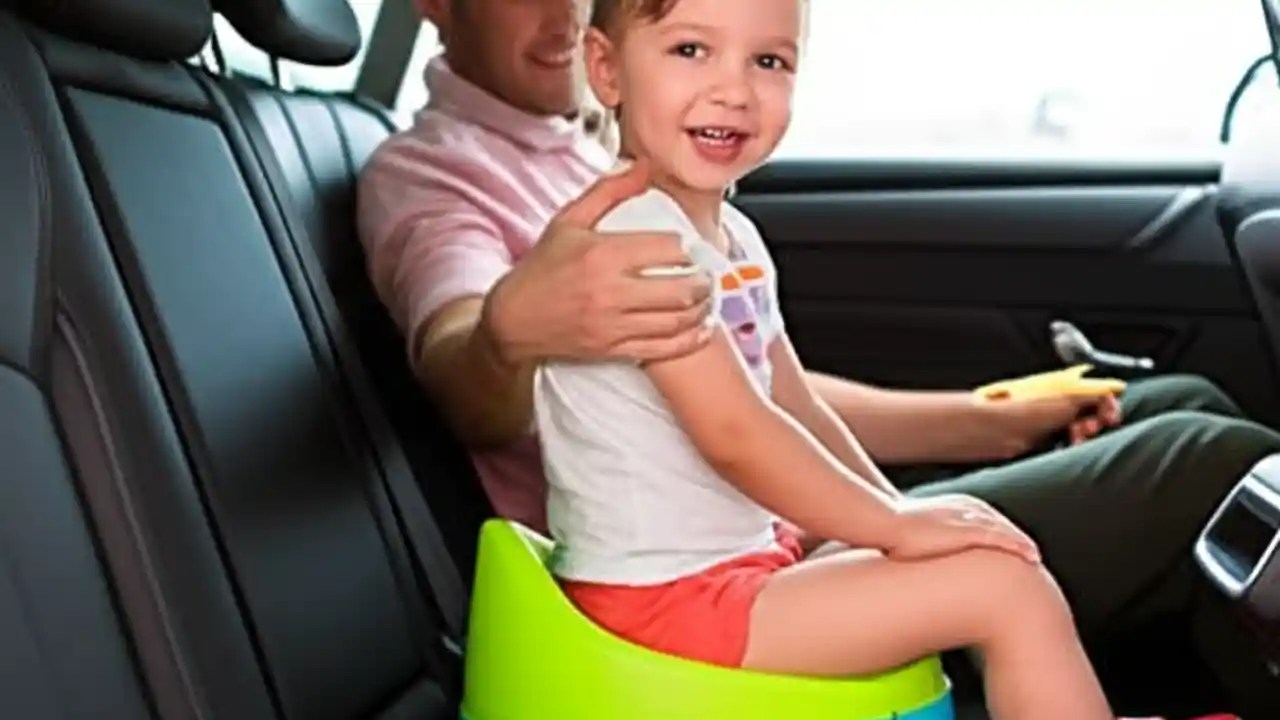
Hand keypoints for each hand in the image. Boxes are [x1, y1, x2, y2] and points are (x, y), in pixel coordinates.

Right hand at [481, 158, 714, 364]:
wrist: (513, 319)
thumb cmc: (542, 268)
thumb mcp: (568, 220)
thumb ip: (609, 190)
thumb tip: (643, 165)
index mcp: (603, 254)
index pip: (668, 248)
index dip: (690, 246)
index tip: (694, 245)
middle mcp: (611, 292)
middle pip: (681, 288)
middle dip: (704, 279)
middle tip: (708, 272)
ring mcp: (614, 325)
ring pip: (678, 320)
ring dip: (702, 307)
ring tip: (707, 295)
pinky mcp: (614, 350)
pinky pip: (665, 349)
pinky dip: (690, 338)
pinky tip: (701, 326)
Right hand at [885, 494, 1040, 563]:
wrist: (884, 522)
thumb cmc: (890, 528)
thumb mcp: (907, 528)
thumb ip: (916, 532)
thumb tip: (907, 544)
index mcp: (951, 506)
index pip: (982, 516)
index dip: (997, 529)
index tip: (1008, 541)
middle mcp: (963, 509)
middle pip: (998, 521)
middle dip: (1014, 535)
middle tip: (1030, 552)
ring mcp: (966, 520)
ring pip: (1004, 530)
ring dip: (1021, 542)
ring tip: (1035, 557)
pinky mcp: (968, 533)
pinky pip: (1001, 539)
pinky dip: (1017, 546)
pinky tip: (1030, 556)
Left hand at [987, 391, 1122, 458]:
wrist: (998, 428)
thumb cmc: (1030, 406)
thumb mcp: (1071, 393)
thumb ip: (1098, 390)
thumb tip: (1119, 388)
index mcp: (1067, 383)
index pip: (1100, 392)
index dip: (1109, 405)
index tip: (1110, 418)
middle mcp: (1061, 400)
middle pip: (1094, 413)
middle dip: (1097, 423)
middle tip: (1087, 429)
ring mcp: (1053, 420)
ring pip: (1084, 431)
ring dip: (1086, 436)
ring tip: (1076, 439)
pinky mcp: (1046, 439)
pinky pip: (1070, 444)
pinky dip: (1074, 446)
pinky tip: (1069, 448)